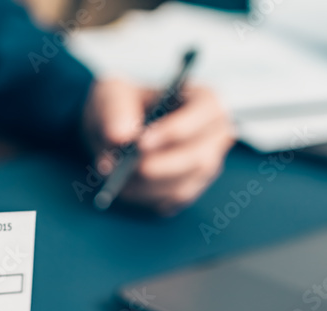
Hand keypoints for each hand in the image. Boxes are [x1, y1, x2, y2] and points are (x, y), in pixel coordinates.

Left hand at [82, 78, 235, 214]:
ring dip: (145, 186)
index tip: (141, 142)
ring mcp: (205, 165)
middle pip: (198, 158)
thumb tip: (119, 136)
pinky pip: (171, 201)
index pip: (206, 113)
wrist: (117, 126)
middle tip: (122, 168)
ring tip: (113, 176)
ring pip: (183, 185)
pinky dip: (145, 196)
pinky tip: (123, 186)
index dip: (176, 129)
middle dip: (158, 167)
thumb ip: (115, 111)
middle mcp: (214, 135)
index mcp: (205, 101)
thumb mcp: (113, 94)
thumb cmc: (124, 103)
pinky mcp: (189, 187)